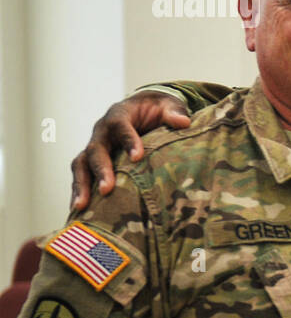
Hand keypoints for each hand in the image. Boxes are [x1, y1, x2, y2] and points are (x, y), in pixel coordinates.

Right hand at [70, 93, 190, 210]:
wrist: (143, 109)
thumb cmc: (157, 109)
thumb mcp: (168, 105)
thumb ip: (174, 112)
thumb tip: (183, 122)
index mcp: (119, 114)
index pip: (120, 125)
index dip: (127, 140)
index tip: (137, 157)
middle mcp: (102, 131)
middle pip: (96, 149)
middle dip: (101, 169)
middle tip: (107, 189)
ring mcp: (95, 146)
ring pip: (82, 164)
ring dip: (81, 185)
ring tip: (81, 207)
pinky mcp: (92, 161)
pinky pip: (82, 176)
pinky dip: (80, 192)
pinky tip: (80, 212)